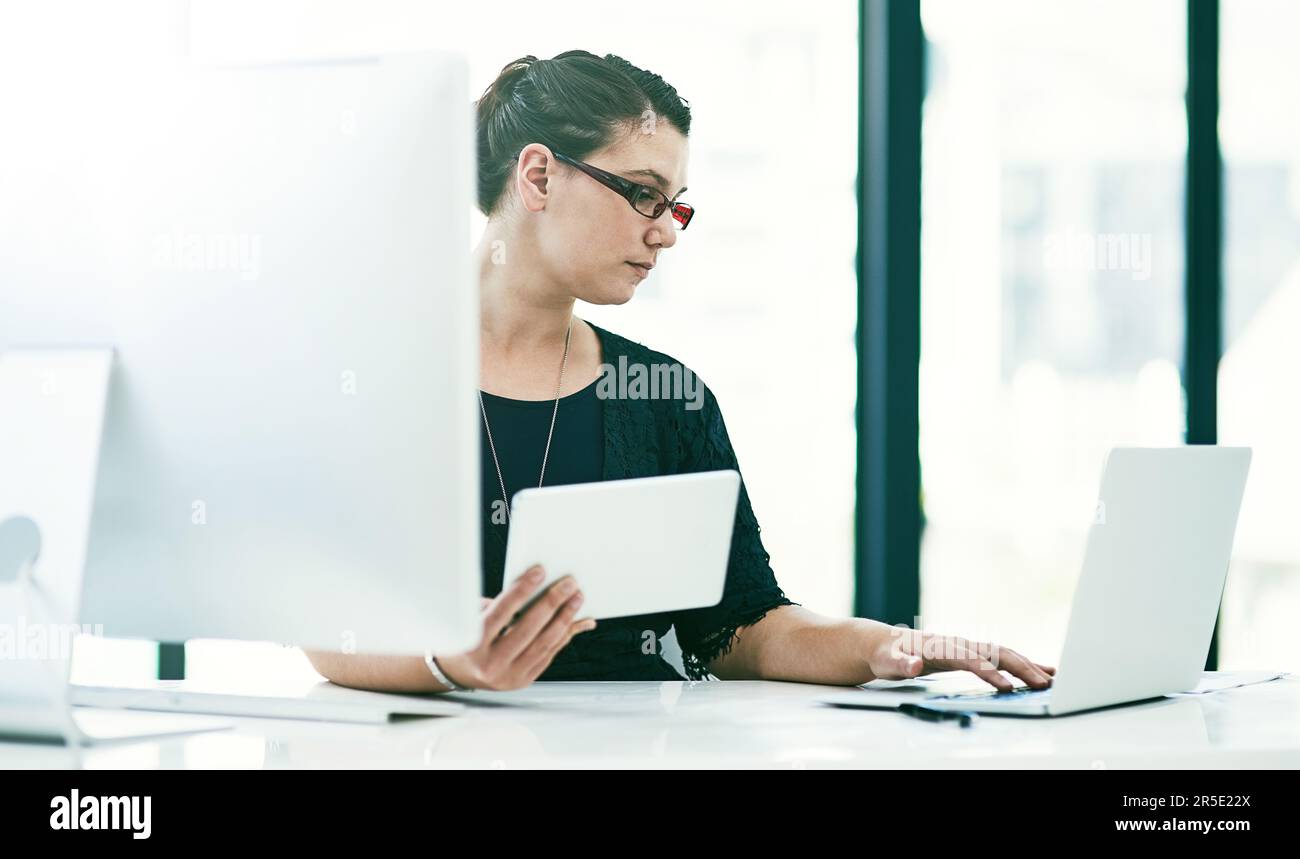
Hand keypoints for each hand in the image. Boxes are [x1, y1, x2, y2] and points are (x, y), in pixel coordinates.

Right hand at [433, 566, 595, 690]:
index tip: (540, 572)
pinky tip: (575, 621)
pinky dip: (564, 635)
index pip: (501, 613)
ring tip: (576, 598)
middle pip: (528, 628)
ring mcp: (508, 676)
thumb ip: (496, 606)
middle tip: (569, 583)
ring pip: (544, 644)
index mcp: (472, 645)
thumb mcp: (469, 618)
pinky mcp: (523, 681)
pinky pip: (548, 655)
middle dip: (552, 602)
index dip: (522, 590)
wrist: (459, 672)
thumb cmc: (465, 637)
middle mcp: (490, 664)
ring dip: (564, 618)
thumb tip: (531, 587)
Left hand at [867, 627, 1055, 691]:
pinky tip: (1040, 670)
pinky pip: (1001, 657)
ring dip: (1027, 665)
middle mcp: (958, 643)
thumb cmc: (887, 654)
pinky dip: (1021, 663)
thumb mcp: (888, 662)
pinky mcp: (970, 653)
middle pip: (995, 653)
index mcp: (941, 646)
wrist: (885, 642)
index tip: (1007, 686)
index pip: (971, 659)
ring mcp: (966, 646)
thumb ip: (901, 664)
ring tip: (1051, 679)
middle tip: (1043, 686)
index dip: (989, 672)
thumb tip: (914, 664)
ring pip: (1003, 653)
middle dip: (1020, 668)